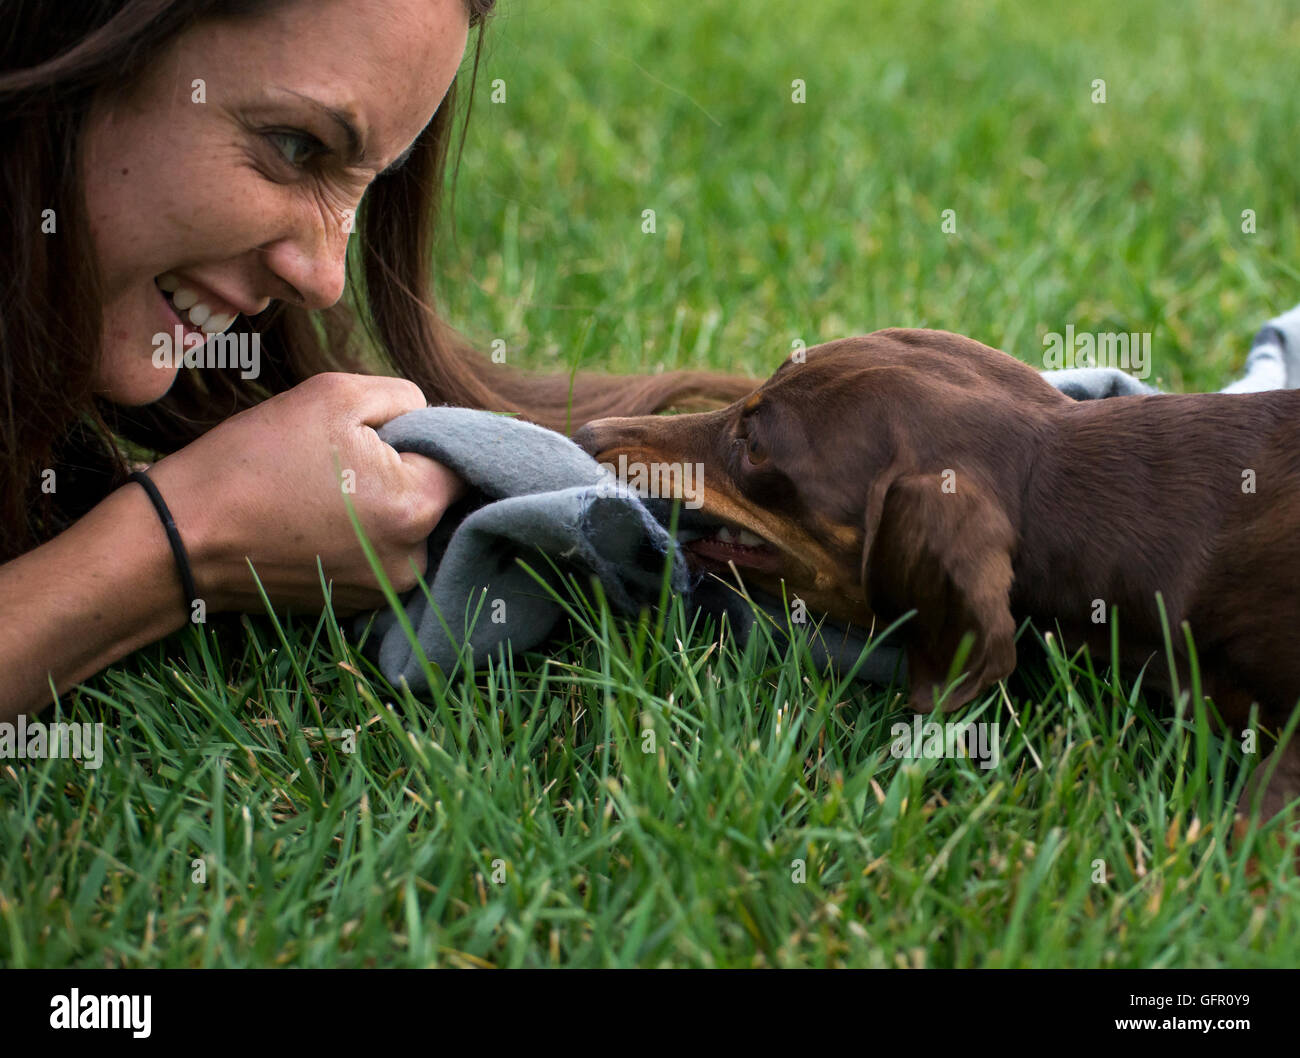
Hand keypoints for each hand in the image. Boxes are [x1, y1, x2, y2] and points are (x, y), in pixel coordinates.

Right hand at [147, 373, 464, 613]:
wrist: (182, 538)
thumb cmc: (254, 459)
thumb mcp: (335, 395)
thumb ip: (405, 397)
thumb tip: (429, 417)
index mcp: (417, 507)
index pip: (459, 456)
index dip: (424, 433)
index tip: (380, 429)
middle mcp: (413, 560)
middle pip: (437, 495)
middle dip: (405, 468)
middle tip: (343, 455)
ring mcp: (387, 590)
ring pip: (409, 524)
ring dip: (383, 501)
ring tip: (323, 487)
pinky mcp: (358, 605)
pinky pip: (380, 553)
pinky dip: (360, 532)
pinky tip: (315, 516)